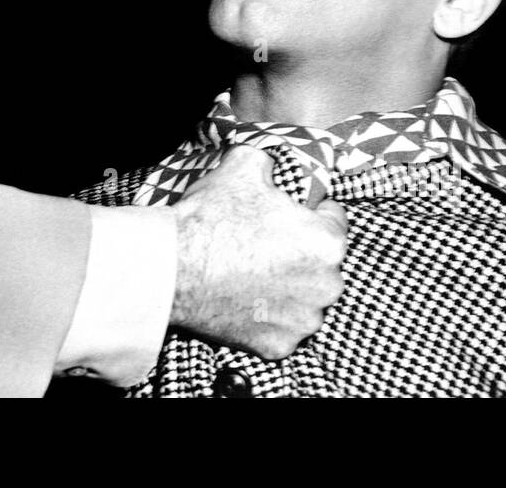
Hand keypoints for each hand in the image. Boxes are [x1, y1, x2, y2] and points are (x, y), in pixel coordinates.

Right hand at [169, 145, 345, 359]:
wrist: (171, 268)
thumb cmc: (211, 219)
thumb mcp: (244, 165)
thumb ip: (272, 161)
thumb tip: (273, 164)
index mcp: (327, 242)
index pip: (334, 219)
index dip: (309, 211)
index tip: (288, 213)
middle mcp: (327, 285)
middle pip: (321, 262)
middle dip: (299, 252)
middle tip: (263, 243)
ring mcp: (303, 321)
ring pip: (304, 297)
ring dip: (286, 286)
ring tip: (251, 272)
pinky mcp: (279, 346)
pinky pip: (281, 326)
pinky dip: (267, 316)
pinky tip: (243, 298)